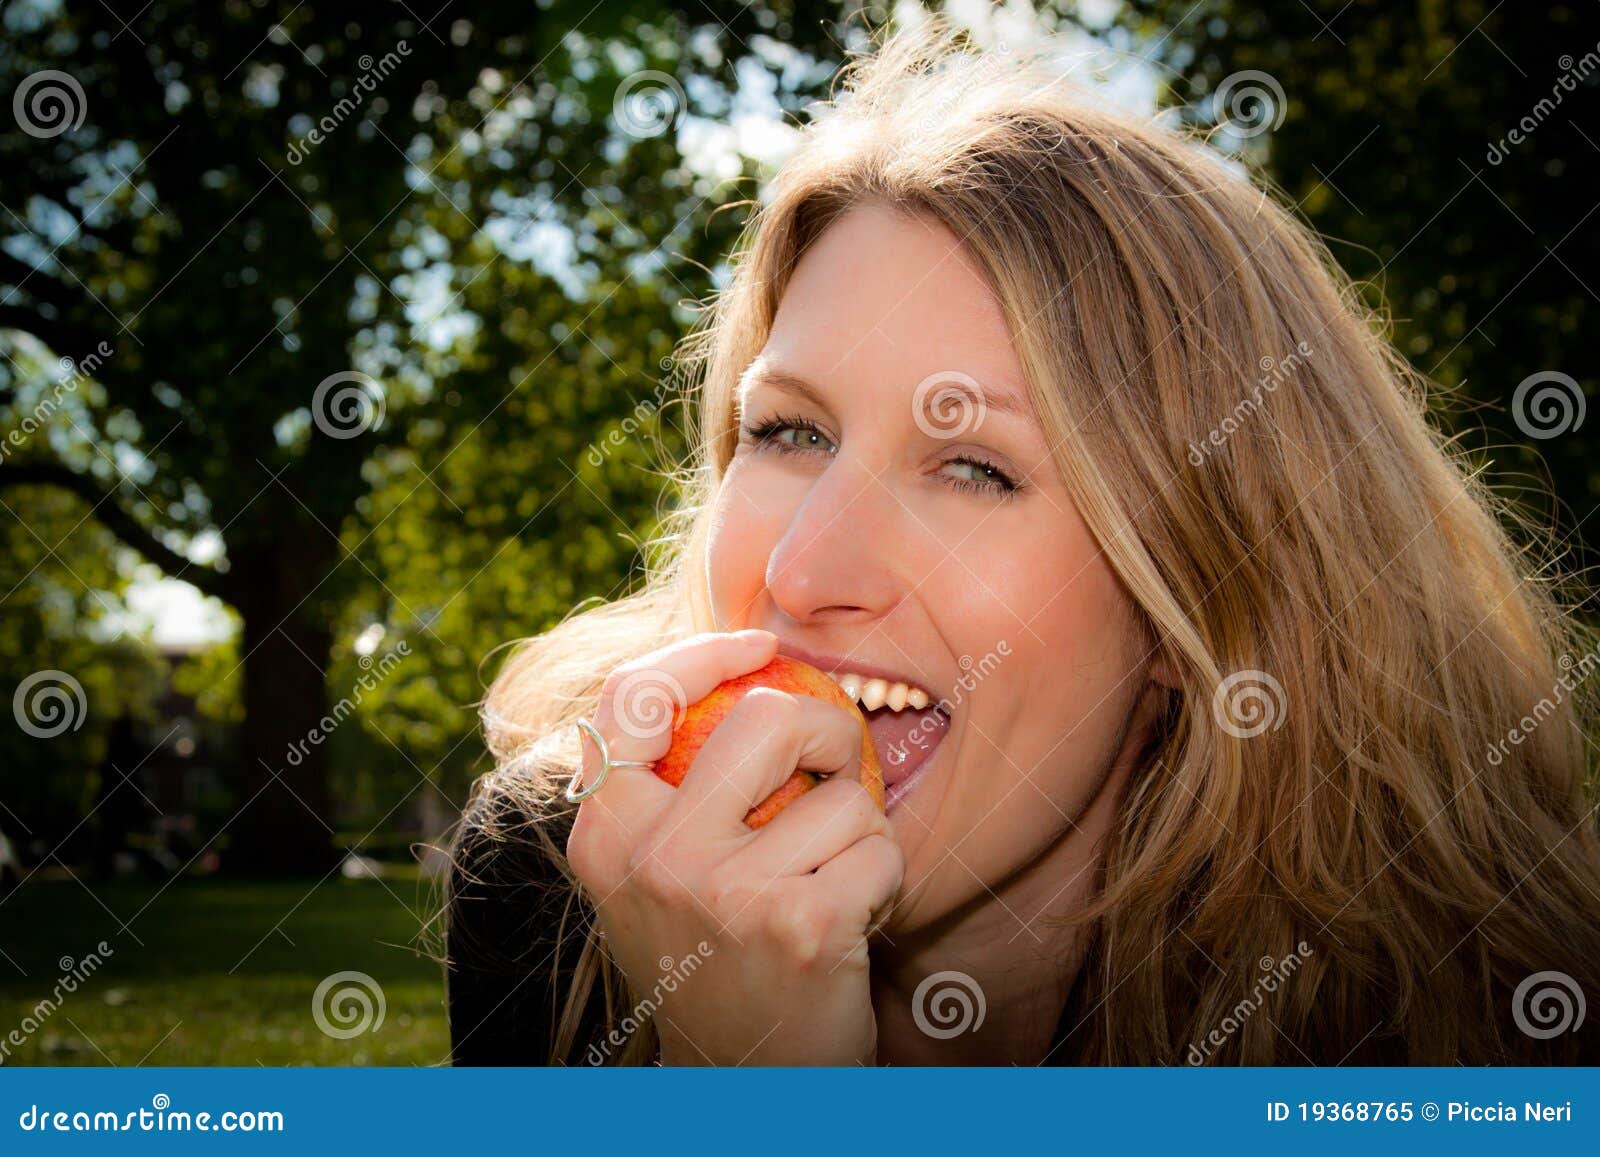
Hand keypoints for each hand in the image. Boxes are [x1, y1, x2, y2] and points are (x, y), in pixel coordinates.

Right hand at [565, 630, 903, 1064]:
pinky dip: (885, 880)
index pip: (631, 695)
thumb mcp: (656, 873)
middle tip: (837, 774)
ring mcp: (723, 891)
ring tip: (827, 887)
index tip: (762, 645)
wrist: (744, 1086)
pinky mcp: (800, 924)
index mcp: (604, 832)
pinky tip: (850, 923)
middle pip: (765, 719)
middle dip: (827, 734)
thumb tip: (745, 667)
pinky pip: (880, 849)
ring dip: (858, 836)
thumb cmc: (714, 959)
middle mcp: (651, 855)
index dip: (703, 652)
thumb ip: (672, 786)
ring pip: (841, 795)